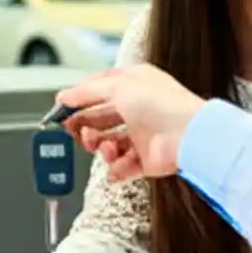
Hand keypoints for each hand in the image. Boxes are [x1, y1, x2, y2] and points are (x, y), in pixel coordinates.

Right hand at [55, 64, 206, 180]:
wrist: (190, 135)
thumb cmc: (162, 104)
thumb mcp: (117, 85)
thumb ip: (86, 91)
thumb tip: (64, 95)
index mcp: (132, 85)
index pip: (98, 90)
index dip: (78, 99)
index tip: (61, 110)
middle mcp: (137, 109)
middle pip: (99, 119)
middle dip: (84, 125)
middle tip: (73, 130)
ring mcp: (142, 135)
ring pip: (108, 143)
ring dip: (100, 146)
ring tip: (103, 145)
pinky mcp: (146, 160)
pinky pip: (122, 167)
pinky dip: (116, 167)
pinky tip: (116, 162)